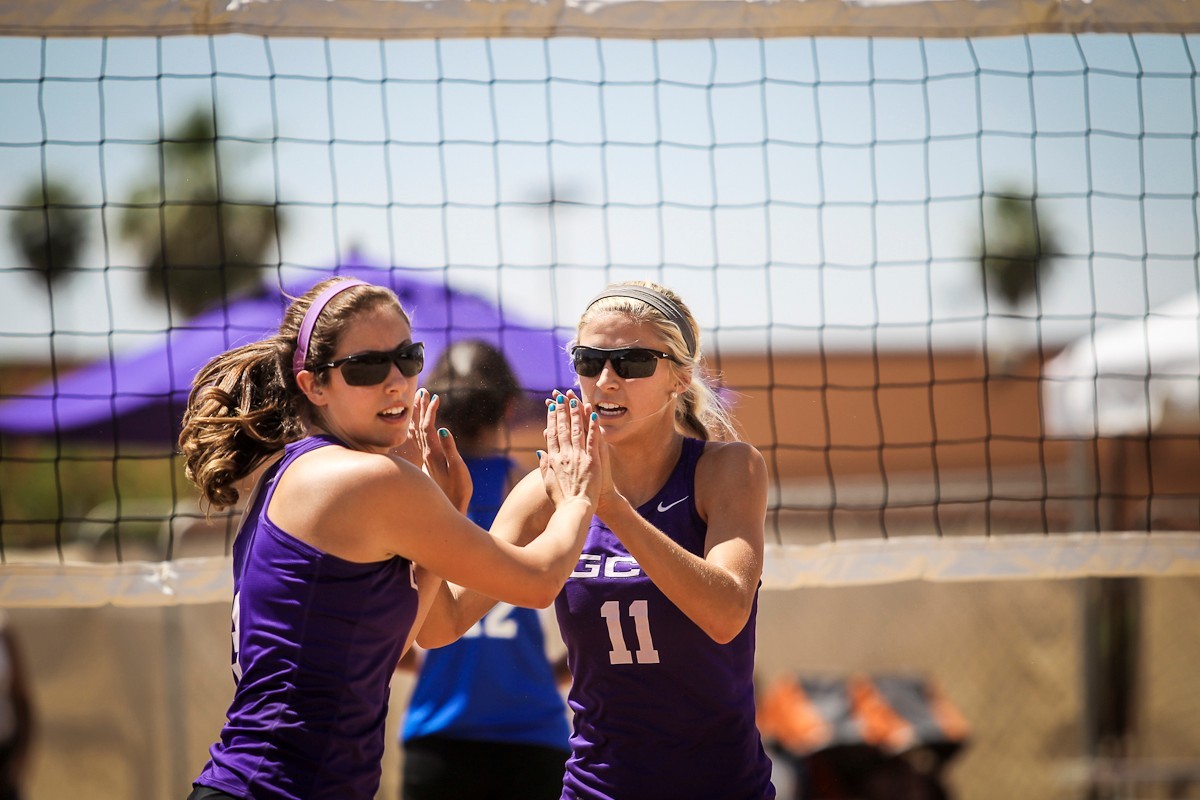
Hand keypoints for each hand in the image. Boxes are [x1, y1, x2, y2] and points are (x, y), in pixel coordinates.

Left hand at [411, 388, 471, 513]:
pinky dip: (419, 427)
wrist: (449, 507)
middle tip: (422, 390)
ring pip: (418, 432)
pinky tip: (418, 425)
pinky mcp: (428, 462)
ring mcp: (426, 458)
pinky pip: (419, 439)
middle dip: (421, 408)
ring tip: (420, 401)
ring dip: (419, 415)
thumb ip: (450, 448)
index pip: (428, 426)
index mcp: (433, 452)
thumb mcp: (457, 469)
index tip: (435, 397)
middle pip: (419, 426)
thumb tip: (442, 429)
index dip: (430, 411)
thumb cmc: (457, 490)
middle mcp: (427, 453)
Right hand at [538, 389, 601, 511]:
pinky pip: (593, 440)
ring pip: (576, 430)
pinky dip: (593, 426)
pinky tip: (593, 414)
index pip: (551, 434)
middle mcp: (564, 455)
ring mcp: (578, 457)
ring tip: (575, 400)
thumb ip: (543, 465)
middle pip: (562, 428)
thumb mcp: (547, 482)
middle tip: (560, 396)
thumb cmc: (561, 499)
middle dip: (561, 410)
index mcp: (553, 459)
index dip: (551, 418)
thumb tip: (540, 451)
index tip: (551, 406)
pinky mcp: (592, 461)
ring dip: (576, 413)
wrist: (574, 509)